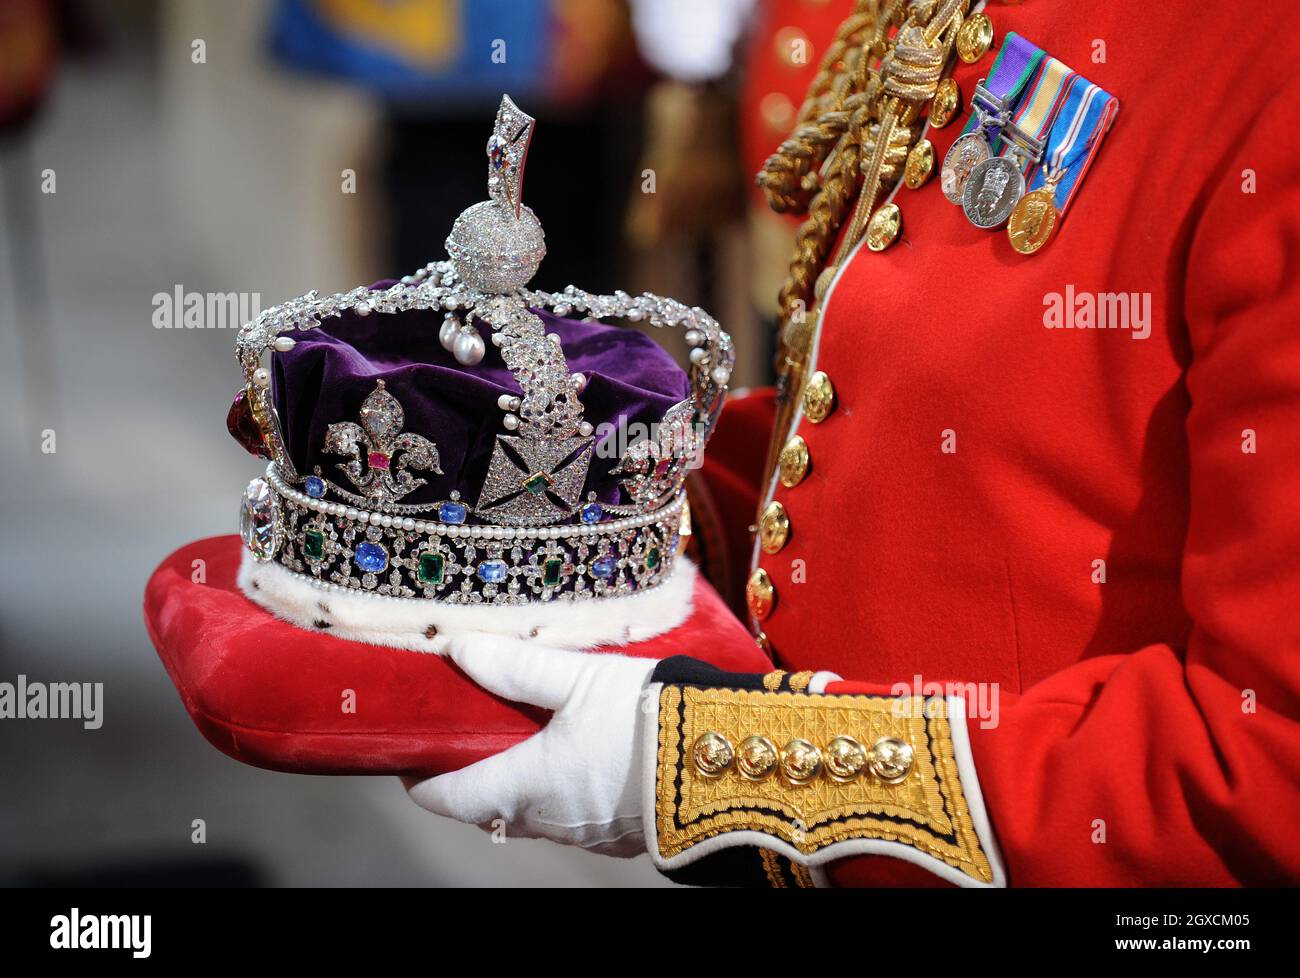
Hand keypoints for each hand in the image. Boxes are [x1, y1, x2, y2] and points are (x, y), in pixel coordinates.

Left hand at [405, 636, 655, 856]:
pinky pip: (577, 816)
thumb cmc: (646, 715)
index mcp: (526, 785)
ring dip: (522, 783)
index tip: (410, 756)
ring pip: (536, 814)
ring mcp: (589, 833)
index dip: (422, 779)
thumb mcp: (578, 677)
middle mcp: (551, 820)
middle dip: (474, 777)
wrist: (724, 755)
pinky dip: (566, 790)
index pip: (450, 798)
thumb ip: (516, 667)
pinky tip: (585, 756)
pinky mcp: (624, 833)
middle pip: (490, 808)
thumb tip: (458, 650)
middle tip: (471, 736)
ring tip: (531, 737)